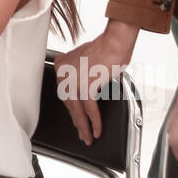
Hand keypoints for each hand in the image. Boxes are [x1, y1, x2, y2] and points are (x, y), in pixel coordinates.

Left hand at [54, 19, 139, 145]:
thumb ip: (80, 73)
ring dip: (83, 125)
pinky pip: (89, 108)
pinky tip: (96, 130)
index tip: (75, 118)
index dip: (70, 108)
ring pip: (77, 109)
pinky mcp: (86, 85)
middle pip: (69, 103)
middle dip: (76, 120)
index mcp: (61, 65)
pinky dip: (94, 121)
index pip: (64, 93)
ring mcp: (73, 79)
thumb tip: (84, 88)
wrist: (115, 41)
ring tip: (88, 137)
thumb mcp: (85, 60)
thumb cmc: (105, 48)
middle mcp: (64, 72)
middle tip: (81, 132)